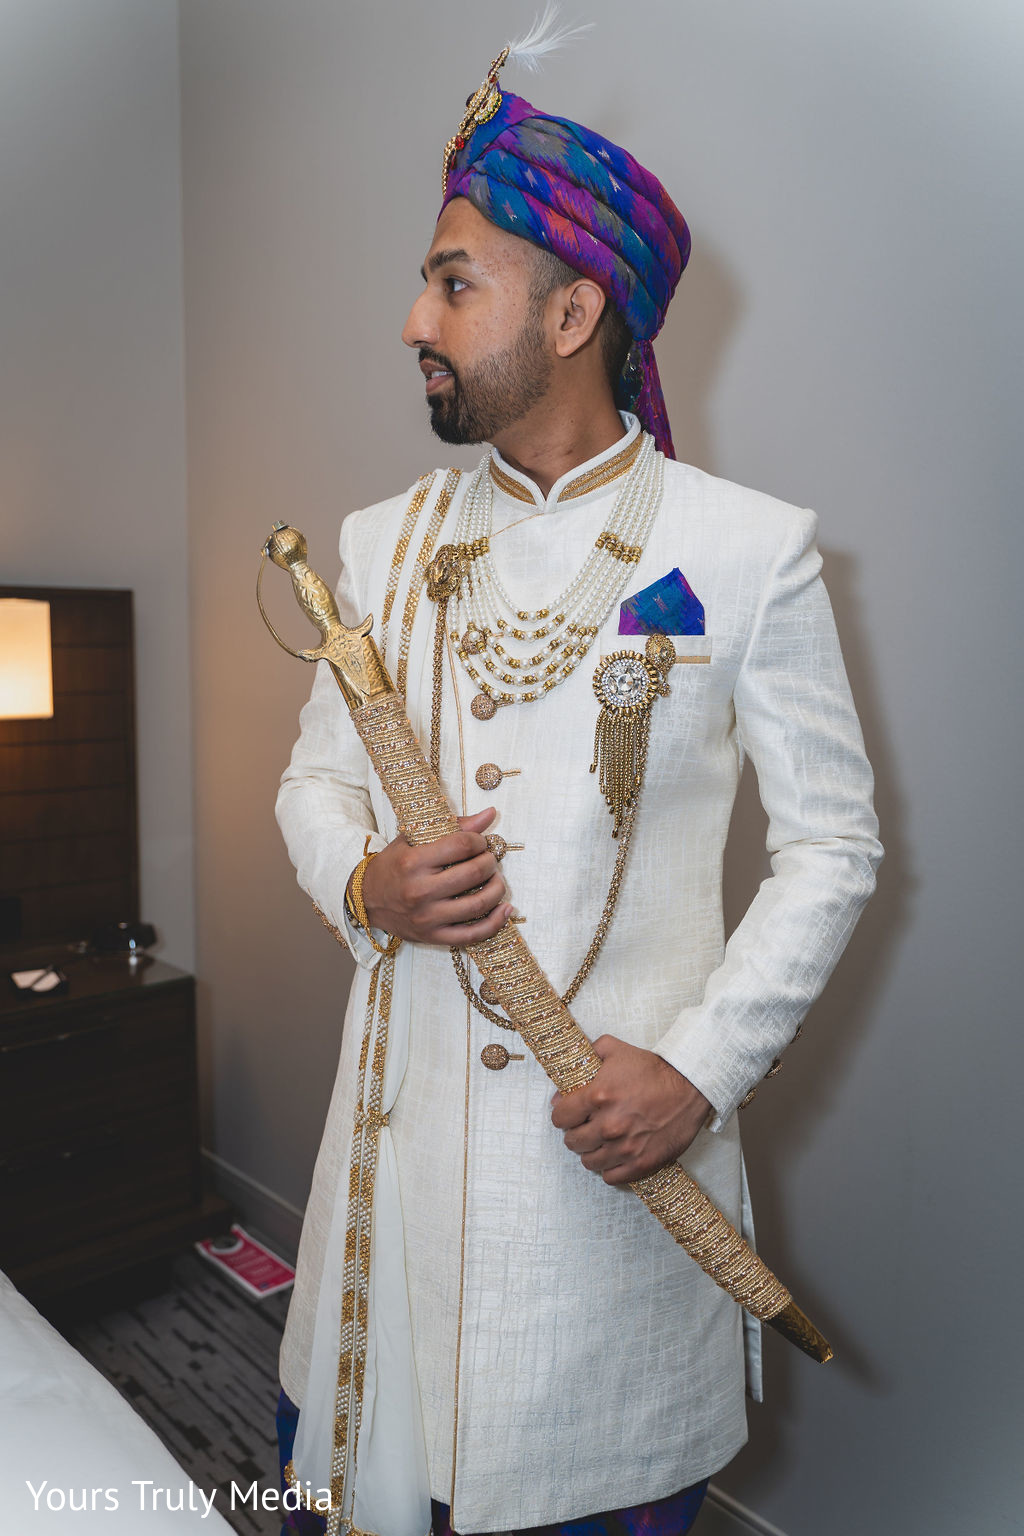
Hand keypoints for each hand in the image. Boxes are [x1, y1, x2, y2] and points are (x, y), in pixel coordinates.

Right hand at [357, 807, 510, 946]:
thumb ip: (453, 827)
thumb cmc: (393, 866)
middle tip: (489, 859)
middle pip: (473, 873)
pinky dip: (495, 922)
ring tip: (496, 880)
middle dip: (490, 862)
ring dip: (497, 888)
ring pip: (478, 904)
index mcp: (413, 862)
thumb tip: (490, 815)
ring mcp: (427, 917)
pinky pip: (473, 935)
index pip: (461, 845)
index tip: (480, 843)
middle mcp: (420, 891)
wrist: (366, 901)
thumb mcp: (413, 840)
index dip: (479, 841)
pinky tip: (504, 909)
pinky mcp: (433, 936)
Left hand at [550, 1035, 711, 1185]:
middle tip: (586, 1126)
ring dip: (591, 1151)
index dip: (563, 1114)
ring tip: (600, 1142)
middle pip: (572, 1142)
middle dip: (576, 1132)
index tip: (569, 1112)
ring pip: (588, 1162)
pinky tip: (614, 1156)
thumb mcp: (617, 1049)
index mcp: (598, 1097)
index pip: (560, 1118)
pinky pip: (611, 1177)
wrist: (691, 1087)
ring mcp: (624, 1148)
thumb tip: (570, 1069)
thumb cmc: (655, 1069)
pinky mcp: (641, 1163)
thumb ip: (589, 1053)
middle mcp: (608, 1126)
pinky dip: (609, 1168)